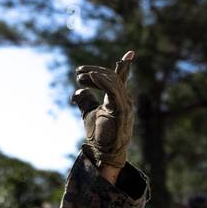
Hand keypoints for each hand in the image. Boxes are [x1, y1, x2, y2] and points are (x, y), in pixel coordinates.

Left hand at [72, 51, 134, 170]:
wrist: (104, 154)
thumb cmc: (99, 135)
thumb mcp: (89, 113)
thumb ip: (86, 100)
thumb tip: (76, 92)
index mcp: (120, 98)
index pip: (122, 78)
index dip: (125, 66)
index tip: (130, 53)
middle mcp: (126, 99)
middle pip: (113, 77)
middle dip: (95, 71)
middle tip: (78, 72)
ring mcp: (125, 105)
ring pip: (113, 82)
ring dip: (96, 76)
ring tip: (81, 75)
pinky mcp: (121, 111)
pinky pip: (113, 91)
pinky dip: (102, 82)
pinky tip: (91, 78)